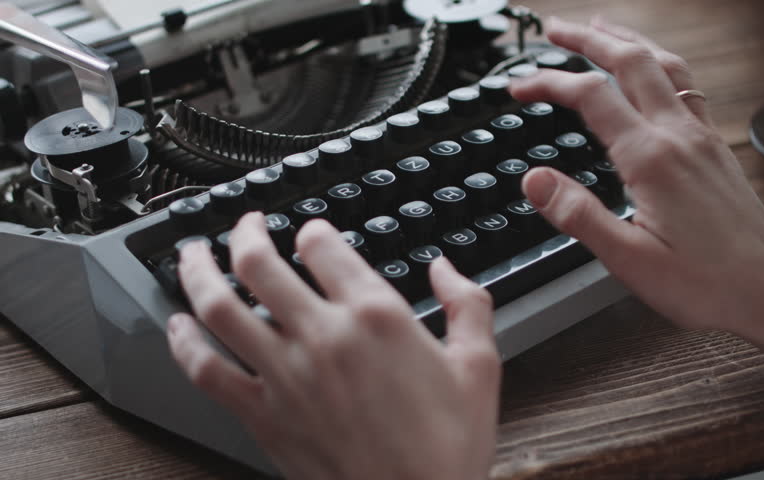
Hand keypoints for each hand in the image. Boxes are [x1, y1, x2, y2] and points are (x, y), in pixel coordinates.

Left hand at [167, 214, 499, 479]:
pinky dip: (183, 343)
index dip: (312, 229)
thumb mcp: (479, 366)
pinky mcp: (262, 415)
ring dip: (197, 271)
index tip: (311, 232)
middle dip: (245, 232)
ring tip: (193, 253)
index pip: (322, 245)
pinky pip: (206, 370)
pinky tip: (177, 325)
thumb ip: (467, 304)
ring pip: (219, 307)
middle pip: (259, 263)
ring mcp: (285, 376)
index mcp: (375, 315)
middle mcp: (322, 336)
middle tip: (245, 224)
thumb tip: (444, 267)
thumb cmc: (447, 446)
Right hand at [511, 18, 763, 401]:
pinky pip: (687, 85)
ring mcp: (702, 136)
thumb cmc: (705, 282)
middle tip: (554, 29)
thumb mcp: (629, 259)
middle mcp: (679, 136)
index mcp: (652, 159)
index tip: (518, 88)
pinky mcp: (715, 147)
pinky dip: (661, 62)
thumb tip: (533, 180)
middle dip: (586, 39)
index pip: (591, 97)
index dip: (548, 83)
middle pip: (630, 62)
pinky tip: (654, 69)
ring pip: (664, 65)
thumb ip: (578, 215)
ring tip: (600, 28)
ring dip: (627, 40)